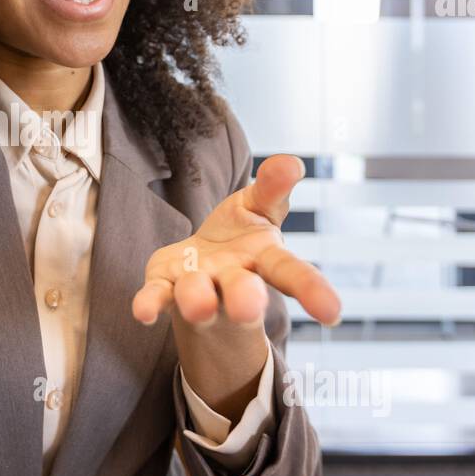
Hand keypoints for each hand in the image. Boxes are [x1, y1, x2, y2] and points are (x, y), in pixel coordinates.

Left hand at [131, 155, 340, 419]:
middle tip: (248, 308)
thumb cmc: (242, 235)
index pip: (292, 273)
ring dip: (197, 299)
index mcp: (265, 259)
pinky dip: (151, 303)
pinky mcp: (167, 285)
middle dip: (246, 299)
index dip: (313, 290)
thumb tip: (291, 162)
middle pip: (243, 291)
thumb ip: (273, 188)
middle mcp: (234, 280)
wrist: (204, 265)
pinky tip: (142, 312)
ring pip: (198, 295)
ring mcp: (199, 286)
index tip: (332, 312)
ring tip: (198, 305)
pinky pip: (158, 295)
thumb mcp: (260, 205)